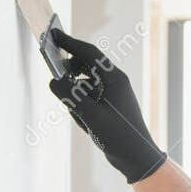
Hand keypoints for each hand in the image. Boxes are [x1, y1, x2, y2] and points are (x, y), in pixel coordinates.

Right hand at [47, 30, 167, 183]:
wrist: (137, 159)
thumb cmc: (119, 137)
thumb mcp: (91, 116)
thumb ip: (71, 97)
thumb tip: (53, 81)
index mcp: (114, 79)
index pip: (89, 53)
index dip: (70, 42)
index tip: (53, 33)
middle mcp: (115, 82)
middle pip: (86, 65)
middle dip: (70, 71)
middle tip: (55, 74)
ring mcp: (112, 93)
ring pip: (85, 83)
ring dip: (76, 94)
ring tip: (76, 112)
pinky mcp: (109, 105)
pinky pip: (88, 97)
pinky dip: (81, 106)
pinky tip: (84, 122)